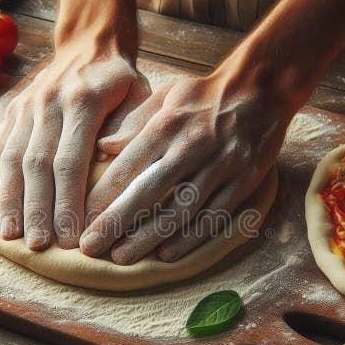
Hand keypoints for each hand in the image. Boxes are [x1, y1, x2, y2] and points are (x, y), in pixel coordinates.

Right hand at [0, 46, 149, 249]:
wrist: (90, 44)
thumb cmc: (122, 81)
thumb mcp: (140, 96)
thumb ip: (129, 130)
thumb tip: (108, 162)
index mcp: (83, 102)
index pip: (70, 161)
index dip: (68, 202)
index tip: (71, 236)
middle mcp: (48, 104)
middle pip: (37, 165)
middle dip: (37, 209)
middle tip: (39, 246)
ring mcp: (26, 107)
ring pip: (13, 159)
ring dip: (11, 200)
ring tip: (11, 237)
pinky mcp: (13, 112)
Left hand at [80, 70, 294, 264]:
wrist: (263, 88)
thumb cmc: (205, 95)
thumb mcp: (166, 96)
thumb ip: (134, 123)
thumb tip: (102, 148)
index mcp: (169, 124)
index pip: (129, 165)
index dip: (103, 194)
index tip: (81, 217)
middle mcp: (193, 146)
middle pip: (149, 192)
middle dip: (117, 222)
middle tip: (91, 247)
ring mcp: (222, 166)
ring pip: (181, 210)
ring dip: (149, 237)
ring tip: (122, 257)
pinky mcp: (244, 181)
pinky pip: (214, 216)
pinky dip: (190, 238)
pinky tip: (167, 253)